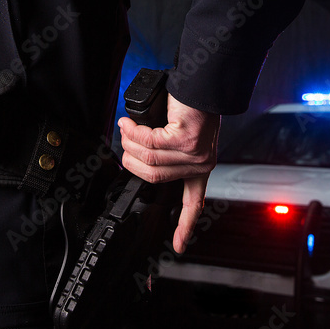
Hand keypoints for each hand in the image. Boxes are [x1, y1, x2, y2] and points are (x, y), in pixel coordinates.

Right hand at [118, 94, 220, 253]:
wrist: (203, 82)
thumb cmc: (190, 104)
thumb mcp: (181, 135)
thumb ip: (165, 152)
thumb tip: (136, 158)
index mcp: (201, 169)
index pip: (194, 204)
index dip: (184, 226)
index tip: (178, 246)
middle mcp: (201, 165)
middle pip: (152, 176)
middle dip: (131, 159)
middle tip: (125, 141)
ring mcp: (195, 153)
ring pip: (148, 159)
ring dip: (130, 143)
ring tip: (126, 129)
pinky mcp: (186, 138)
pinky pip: (149, 142)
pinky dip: (133, 133)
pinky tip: (128, 124)